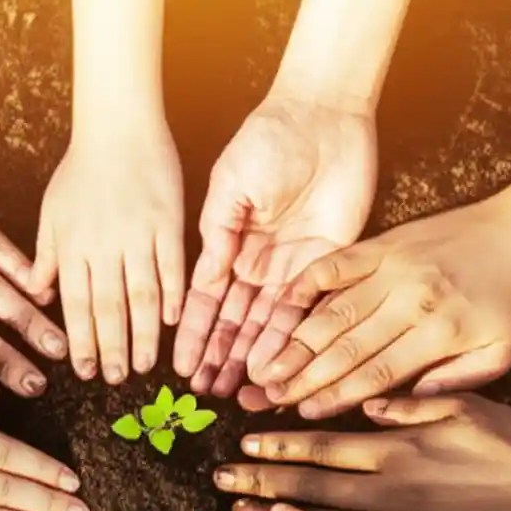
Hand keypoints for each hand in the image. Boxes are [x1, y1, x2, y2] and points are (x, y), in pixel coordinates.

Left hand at [32, 122, 184, 384]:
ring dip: (143, 335)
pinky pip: (171, 268)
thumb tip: (39, 295)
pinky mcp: (168, 222)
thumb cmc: (81, 168)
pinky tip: (173, 323)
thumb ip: (46, 256)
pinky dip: (173, 296)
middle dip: (111, 348)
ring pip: (141, 296)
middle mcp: (103, 246)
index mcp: (72, 245)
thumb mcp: (51, 212)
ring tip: (144, 364)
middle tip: (115, 379)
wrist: (118, 125)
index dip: (81, 341)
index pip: (75, 304)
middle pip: (108, 308)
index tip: (85, 370)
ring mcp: (138, 235)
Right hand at [174, 96, 376, 397]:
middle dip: (220, 357)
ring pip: (269, 324)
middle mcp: (259, 261)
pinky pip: (309, 308)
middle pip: (236, 320)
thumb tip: (204, 281)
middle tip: (205, 395)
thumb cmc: (268, 140)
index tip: (180, 368)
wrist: (323, 116)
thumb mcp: (230, 185)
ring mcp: (294, 265)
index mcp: (230, 243)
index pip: (206, 298)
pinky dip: (293, 338)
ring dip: (253, 358)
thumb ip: (218, 234)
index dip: (193, 334)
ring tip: (237, 393)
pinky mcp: (330, 262)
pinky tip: (279, 367)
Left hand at [215, 394, 510, 510]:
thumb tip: (361, 400)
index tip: (242, 445)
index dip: (277, 446)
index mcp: (393, 450)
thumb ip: (407, 402)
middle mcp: (386, 492)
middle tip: (220, 485)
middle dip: (260, 486)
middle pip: (309, 489)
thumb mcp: (461, 404)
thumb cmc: (510, 445)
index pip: (319, 447)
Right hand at [242, 199, 510, 417]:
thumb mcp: (501, 353)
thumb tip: (396, 407)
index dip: (335, 395)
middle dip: (302, 376)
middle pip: (346, 347)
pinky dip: (306, 283)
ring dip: (295, 341)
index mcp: (440, 333)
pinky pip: (337, 264)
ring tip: (264, 365)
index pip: (376, 374)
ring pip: (333, 312)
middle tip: (265, 397)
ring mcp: (394, 268)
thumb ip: (453, 385)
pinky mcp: (385, 243)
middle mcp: (411, 301)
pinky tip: (279, 304)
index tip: (302, 413)